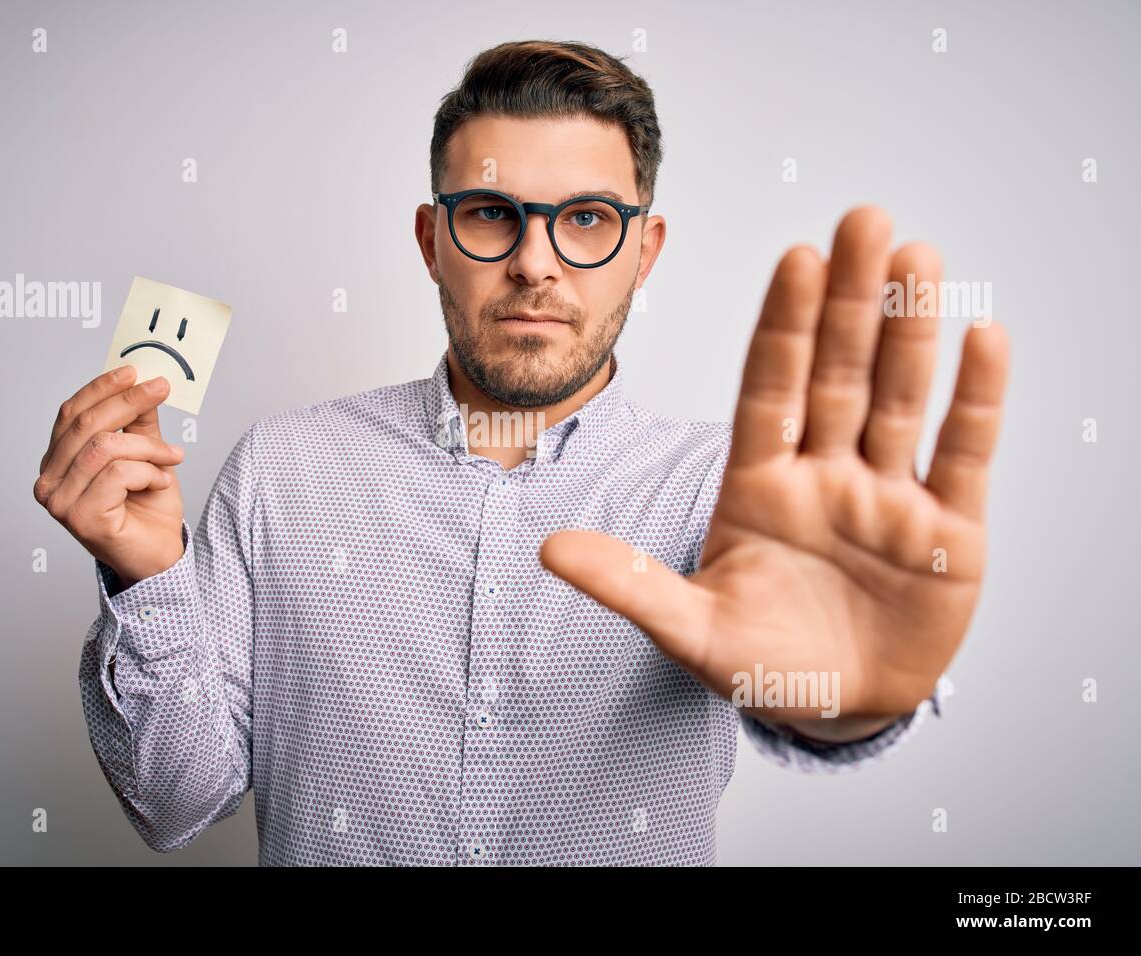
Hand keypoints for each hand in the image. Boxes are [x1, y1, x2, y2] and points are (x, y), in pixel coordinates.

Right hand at [34, 365, 186, 587]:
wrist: (159, 557)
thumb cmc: (148, 509)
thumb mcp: (145, 455)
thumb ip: (137, 423)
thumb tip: (141, 382)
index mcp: (57, 462)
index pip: (71, 414)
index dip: (102, 389)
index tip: (135, 371)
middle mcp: (49, 481)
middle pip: (86, 426)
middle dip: (128, 402)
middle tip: (161, 388)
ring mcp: (60, 502)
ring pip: (104, 448)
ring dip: (148, 447)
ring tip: (172, 457)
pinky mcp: (80, 518)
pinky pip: (118, 474)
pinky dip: (148, 472)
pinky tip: (160, 483)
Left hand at [540, 206, 1009, 731]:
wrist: (837, 710)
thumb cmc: (761, 665)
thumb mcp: (691, 629)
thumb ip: (630, 585)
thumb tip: (549, 551)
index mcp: (760, 485)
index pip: (770, 389)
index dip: (784, 326)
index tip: (795, 258)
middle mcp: (825, 475)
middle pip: (837, 374)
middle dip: (850, 301)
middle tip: (864, 219)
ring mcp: (888, 497)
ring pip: (898, 399)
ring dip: (910, 332)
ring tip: (918, 258)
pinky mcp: (949, 532)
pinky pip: (963, 455)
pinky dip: (975, 400)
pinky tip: (982, 336)